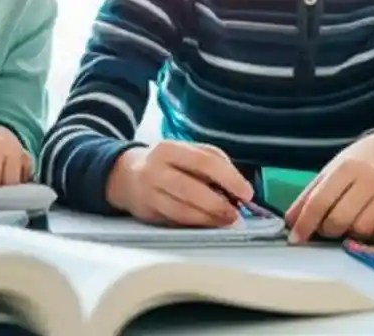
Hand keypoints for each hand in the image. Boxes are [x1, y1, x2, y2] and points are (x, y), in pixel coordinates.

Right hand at [105, 141, 251, 226]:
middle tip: (236, 214)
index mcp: (170, 148)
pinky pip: (176, 221)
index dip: (229, 178)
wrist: (126, 175)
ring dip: (209, 218)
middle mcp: (156, 169)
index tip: (247, 193)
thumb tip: (238, 188)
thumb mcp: (188, 151)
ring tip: (227, 221)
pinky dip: (196, 224)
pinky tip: (209, 223)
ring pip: (182, 210)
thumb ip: (214, 163)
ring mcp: (149, 193)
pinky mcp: (147, 213)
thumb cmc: (168, 162)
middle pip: (191, 189)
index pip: (204, 161)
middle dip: (218, 204)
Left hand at [285, 133, 373, 243]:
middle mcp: (370, 181)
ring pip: (361, 231)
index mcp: (347, 168)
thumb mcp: (331, 172)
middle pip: (340, 221)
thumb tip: (291, 223)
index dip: (305, 223)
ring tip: (350, 222)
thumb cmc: (358, 164)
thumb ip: (309, 196)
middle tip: (327, 227)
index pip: (320, 201)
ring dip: (350, 234)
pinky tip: (368, 223)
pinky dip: (370, 236)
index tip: (295, 238)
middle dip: (328, 230)